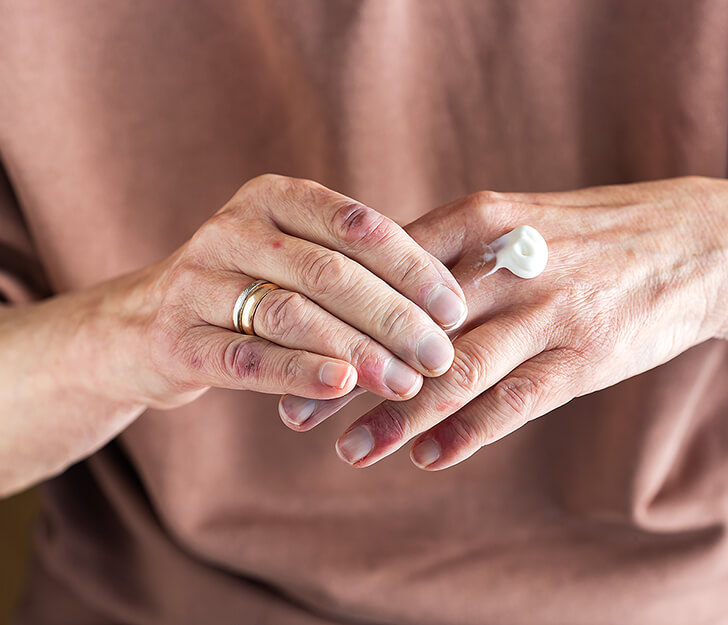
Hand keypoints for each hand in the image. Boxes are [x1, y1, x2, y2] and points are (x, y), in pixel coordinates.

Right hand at [0, 173, 470, 494]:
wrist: (141, 326)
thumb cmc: (246, 290)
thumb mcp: (292, 257)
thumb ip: (352, 265)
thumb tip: (447, 306)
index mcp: (271, 197)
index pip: (357, 225)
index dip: (413, 267)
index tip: (455, 308)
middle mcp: (231, 229)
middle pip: (330, 272)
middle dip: (395, 318)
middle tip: (440, 356)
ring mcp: (197, 282)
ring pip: (293, 314)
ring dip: (359, 350)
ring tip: (407, 381)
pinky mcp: (176, 338)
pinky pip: (247, 358)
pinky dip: (300, 372)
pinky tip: (343, 386)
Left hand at [323, 177, 727, 468]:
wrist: (692, 243)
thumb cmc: (588, 234)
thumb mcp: (516, 219)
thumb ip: (451, 248)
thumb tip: (376, 282)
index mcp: (480, 217)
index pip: (386, 271)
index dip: (331, 312)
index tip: (286, 346)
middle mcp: (506, 264)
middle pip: (408, 326)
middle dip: (346, 371)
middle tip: (293, 410)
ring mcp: (547, 312)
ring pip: (455, 370)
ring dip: (396, 415)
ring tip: (348, 449)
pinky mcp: (584, 357)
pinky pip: (515, 402)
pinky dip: (468, 432)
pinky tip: (427, 457)